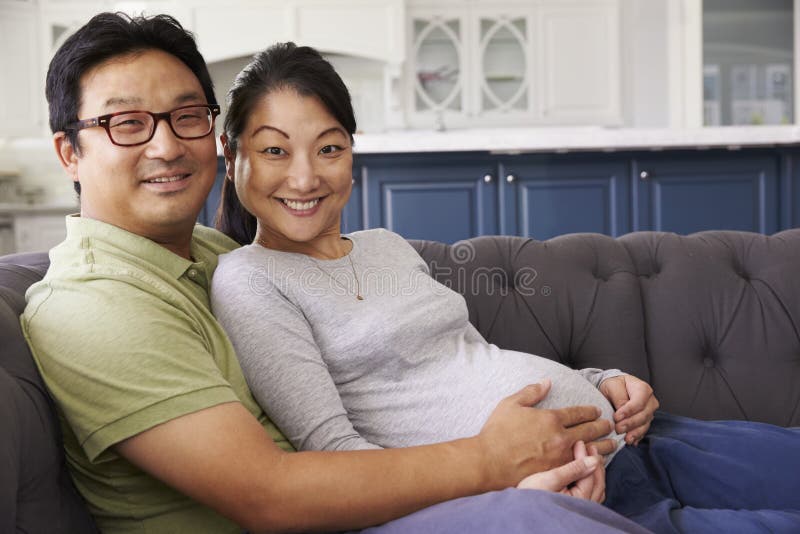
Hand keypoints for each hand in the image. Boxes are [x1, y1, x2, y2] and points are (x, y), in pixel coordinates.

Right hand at [477, 380, 614, 488]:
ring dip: (604, 446)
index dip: (590, 411)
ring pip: (590, 449)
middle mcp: (560, 437)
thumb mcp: (511, 404)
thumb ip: (531, 392)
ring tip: (613, 444)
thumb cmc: (498, 432)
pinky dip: (592, 462)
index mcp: (551, 418)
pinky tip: (596, 461)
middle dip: (602, 426)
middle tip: (610, 425)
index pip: (578, 412)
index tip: (597, 411)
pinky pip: (581, 465)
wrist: (490, 461)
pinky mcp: (557, 472)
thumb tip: (547, 382)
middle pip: (589, 430)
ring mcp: (560, 456)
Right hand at [517, 441, 605, 502]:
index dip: (585, 456)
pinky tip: (582, 473)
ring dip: (593, 472)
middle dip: (594, 464)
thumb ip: (574, 470)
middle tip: (589, 447)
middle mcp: (583, 506)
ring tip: (588, 458)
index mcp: (580, 500)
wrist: (518, 509)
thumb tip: (593, 460)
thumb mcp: (551, 479)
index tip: (580, 443)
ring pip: (595, 488)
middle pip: (597, 482)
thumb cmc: (531, 496)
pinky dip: (588, 480)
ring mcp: (578, 508)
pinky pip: (588, 493)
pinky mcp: (571, 508)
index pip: (590, 474)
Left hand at [599, 374, 658, 445]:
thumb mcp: (612, 386)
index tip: (617, 417)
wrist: (615, 389)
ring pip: (645, 424)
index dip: (628, 411)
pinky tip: (631, 441)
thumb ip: (619, 397)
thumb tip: (622, 410)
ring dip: (635, 433)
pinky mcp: (645, 421)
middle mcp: (650, 401)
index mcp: (643, 389)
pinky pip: (643, 431)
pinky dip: (637, 436)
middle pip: (643, 415)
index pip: (639, 402)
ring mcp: (649, 412)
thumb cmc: (614, 385)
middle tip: (618, 429)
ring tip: (625, 439)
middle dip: (630, 423)